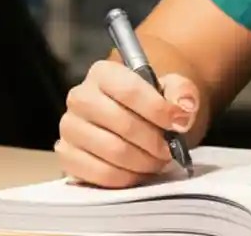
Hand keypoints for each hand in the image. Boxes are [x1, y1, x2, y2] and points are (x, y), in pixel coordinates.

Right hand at [56, 60, 199, 187]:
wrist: (134, 116)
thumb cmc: (152, 101)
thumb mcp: (171, 87)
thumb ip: (181, 91)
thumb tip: (183, 108)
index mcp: (103, 73)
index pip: (129, 90)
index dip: (158, 110)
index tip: (179, 123)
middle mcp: (80, 97)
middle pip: (123, 124)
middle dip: (154, 141)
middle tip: (171, 149)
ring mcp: (70, 128)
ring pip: (113, 151)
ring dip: (144, 161)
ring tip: (158, 159)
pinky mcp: (67, 156)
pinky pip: (99, 173)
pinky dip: (127, 177)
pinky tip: (140, 170)